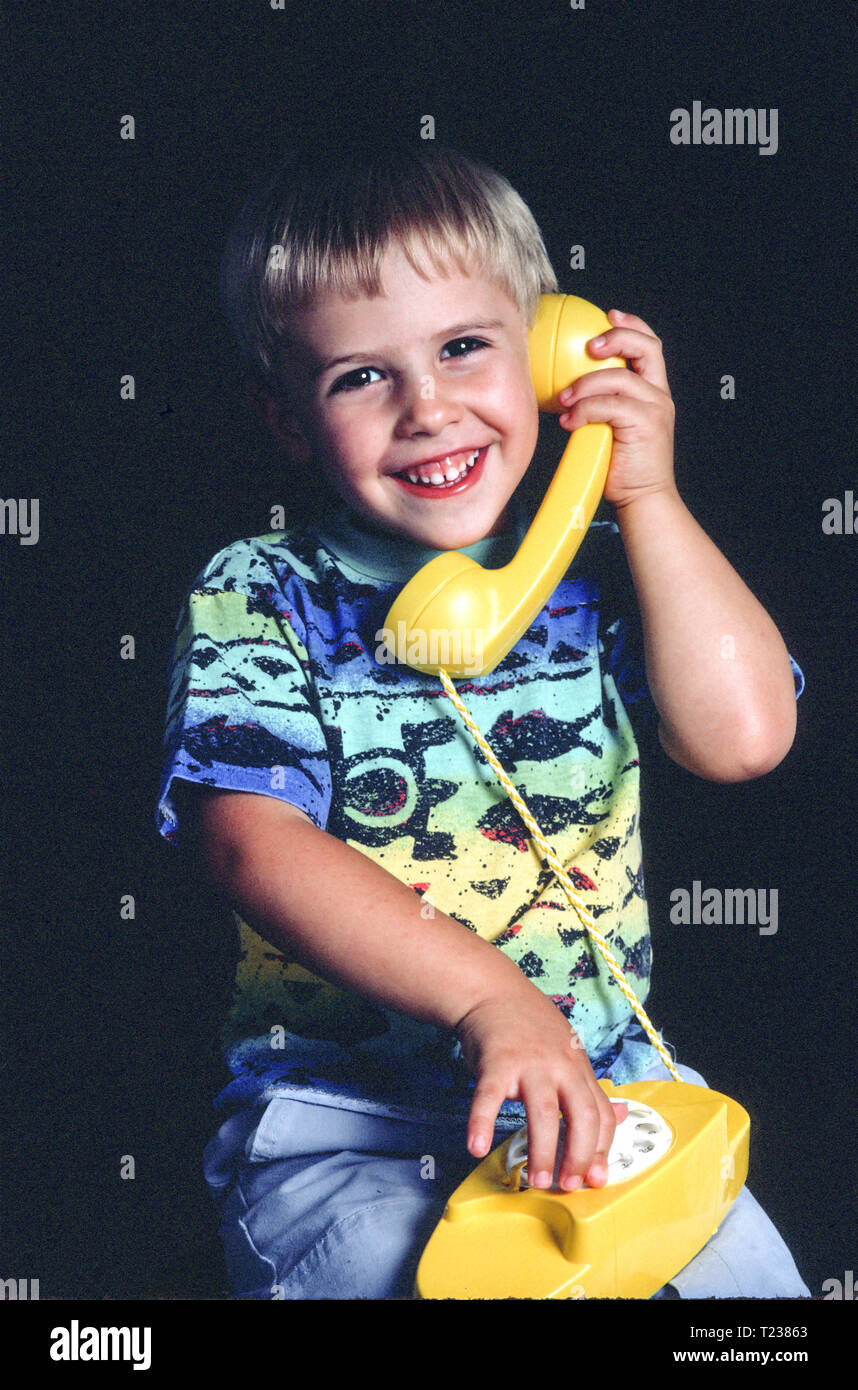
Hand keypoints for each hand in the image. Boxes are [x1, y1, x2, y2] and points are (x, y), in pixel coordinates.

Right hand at [455, 989, 626, 1189]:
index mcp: (579, 1068)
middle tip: (569, 1185)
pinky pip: (489, 1098)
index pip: (601, 1114)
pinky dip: (481, 1123)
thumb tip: (623, 1115)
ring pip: (542, 1113)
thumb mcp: (570, 1053)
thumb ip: (591, 1089)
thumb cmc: (531, 1027)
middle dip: (579, 1156)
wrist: (494, 992)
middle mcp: (560, 1067)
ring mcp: (529, 1064)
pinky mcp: (496, 1063)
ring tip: (537, 1179)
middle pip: (581, 1116)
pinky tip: (476, 1146)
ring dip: (542, 1151)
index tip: (595, 1178)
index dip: (601, 1150)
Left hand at [558, 309, 676, 509]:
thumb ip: (601, 404)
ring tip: (565, 401)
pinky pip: (609, 405)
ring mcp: (655, 409)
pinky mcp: (645, 424)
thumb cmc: (621, 468)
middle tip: (589, 347)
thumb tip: (566, 389)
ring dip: (585, 385)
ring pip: (618, 378)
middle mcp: (659, 396)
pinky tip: (569, 422)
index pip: (650, 346)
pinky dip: (585, 410)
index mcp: (653, 393)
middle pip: (645, 348)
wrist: (642, 500)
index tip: (609, 315)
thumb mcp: (610, 427)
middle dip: (616, 338)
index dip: (632, 325)